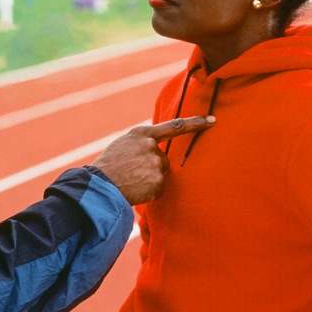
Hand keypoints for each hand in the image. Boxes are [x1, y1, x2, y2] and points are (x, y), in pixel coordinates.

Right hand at [90, 116, 215, 204]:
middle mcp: (151, 145)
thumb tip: (156, 149)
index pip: (176, 126)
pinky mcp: (157, 181)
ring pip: (160, 174)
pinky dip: (149, 192)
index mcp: (142, 133)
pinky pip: (158, 189)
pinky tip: (135, 190)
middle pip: (163, 159)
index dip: (196, 123)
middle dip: (152, 168)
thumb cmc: (107, 166)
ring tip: (130, 181)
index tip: (212, 120)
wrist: (98, 186)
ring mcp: (155, 163)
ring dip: (149, 180)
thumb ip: (141, 143)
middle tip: (131, 174)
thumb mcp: (122, 145)